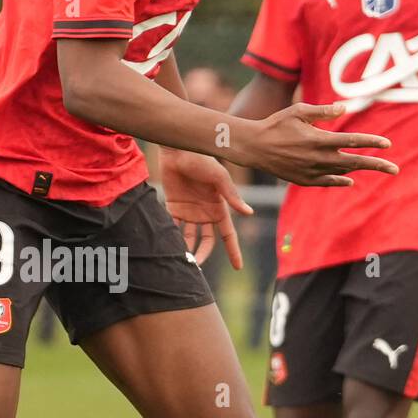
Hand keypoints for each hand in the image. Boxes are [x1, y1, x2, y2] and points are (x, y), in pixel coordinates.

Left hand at [158, 148, 252, 268]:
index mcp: (219, 208)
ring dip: (185, 249)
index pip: (228, 234)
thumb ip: (232, 196)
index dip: (233, 250)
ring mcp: (189, 211)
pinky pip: (173, 226)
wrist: (177, 149)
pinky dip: (171, 236)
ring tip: (180, 260)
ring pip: (188, 238)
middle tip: (195, 268)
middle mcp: (205, 213)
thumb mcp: (219, 177)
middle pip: (206, 242)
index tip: (238, 267)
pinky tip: (168, 244)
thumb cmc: (202, 160)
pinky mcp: (173, 207)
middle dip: (202, 255)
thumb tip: (249, 213)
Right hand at [231, 102, 397, 185]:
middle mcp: (318, 158)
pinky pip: (327, 182)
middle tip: (395, 169)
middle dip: (376, 165)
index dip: (372, 142)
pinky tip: (350, 179)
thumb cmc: (276, 124)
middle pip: (354, 162)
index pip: (353, 141)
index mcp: (319, 139)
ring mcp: (311, 171)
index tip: (388, 144)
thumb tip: (344, 108)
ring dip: (360, 170)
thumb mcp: (299, 111)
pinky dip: (340, 180)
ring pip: (342, 172)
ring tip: (375, 168)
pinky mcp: (303, 180)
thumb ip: (323, 112)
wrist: (253, 147)